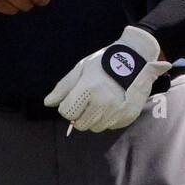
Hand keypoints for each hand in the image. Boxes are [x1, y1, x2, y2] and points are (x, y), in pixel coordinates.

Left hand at [44, 25, 172, 132]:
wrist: (135, 58)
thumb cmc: (104, 62)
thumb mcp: (82, 68)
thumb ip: (64, 87)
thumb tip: (48, 103)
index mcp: (89, 88)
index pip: (67, 112)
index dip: (67, 106)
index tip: (74, 97)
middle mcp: (104, 102)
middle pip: (80, 124)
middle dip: (80, 114)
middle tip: (88, 100)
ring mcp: (118, 110)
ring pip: (95, 127)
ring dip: (94, 118)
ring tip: (101, 100)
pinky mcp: (128, 116)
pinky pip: (110, 126)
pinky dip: (108, 118)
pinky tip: (113, 103)